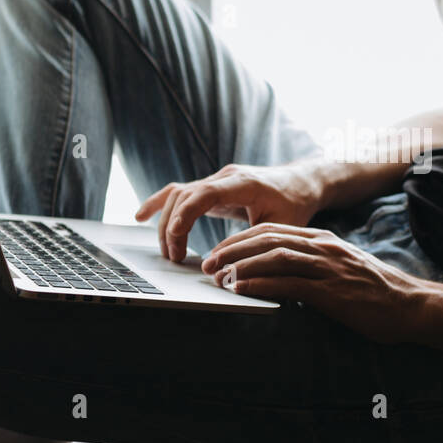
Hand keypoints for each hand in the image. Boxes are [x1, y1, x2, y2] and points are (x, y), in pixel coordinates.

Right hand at [135, 161, 326, 262]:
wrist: (301, 182)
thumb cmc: (295, 204)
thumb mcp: (282, 227)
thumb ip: (254, 243)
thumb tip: (224, 265)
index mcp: (243, 183)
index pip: (204, 194)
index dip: (185, 214)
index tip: (175, 237)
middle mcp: (224, 177)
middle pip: (183, 196)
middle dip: (172, 228)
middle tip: (175, 258)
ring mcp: (214, 180)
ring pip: (177, 195)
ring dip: (166, 223)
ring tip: (169, 252)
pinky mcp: (210, 188)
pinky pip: (178, 193)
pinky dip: (159, 204)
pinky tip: (140, 216)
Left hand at [200, 223, 429, 343]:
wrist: (411, 306)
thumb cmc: (372, 293)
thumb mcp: (336, 270)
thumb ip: (308, 267)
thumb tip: (272, 276)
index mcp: (322, 239)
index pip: (271, 231)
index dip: (239, 240)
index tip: (217, 251)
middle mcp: (323, 247)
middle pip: (267, 239)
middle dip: (232, 250)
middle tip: (208, 264)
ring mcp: (328, 267)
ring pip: (275, 257)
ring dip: (241, 266)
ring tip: (218, 278)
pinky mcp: (332, 291)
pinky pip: (290, 284)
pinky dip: (262, 285)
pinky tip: (243, 289)